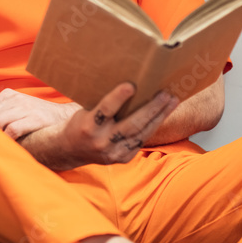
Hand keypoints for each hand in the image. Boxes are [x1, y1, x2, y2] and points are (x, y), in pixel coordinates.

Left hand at [0, 88, 80, 139]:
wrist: (65, 117)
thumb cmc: (37, 116)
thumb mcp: (18, 108)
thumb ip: (0, 114)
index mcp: (7, 95)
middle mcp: (14, 99)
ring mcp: (25, 108)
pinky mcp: (35, 119)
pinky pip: (13, 130)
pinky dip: (6, 139)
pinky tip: (5, 146)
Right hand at [20, 83, 178, 170]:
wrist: (69, 150)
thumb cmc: (79, 123)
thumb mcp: (84, 111)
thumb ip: (103, 103)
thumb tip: (128, 84)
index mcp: (88, 126)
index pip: (106, 109)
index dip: (118, 97)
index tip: (131, 85)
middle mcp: (101, 141)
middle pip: (131, 124)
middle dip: (151, 108)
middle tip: (165, 94)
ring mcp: (113, 152)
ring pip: (141, 134)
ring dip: (159, 117)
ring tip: (172, 102)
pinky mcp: (122, 158)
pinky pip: (141, 141)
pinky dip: (153, 127)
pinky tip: (162, 115)